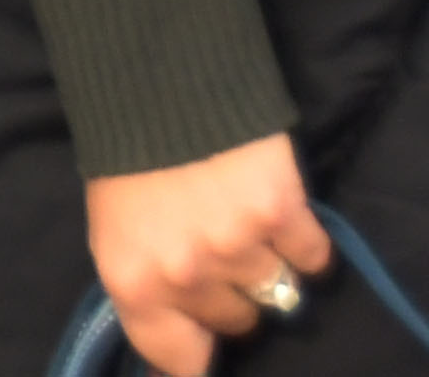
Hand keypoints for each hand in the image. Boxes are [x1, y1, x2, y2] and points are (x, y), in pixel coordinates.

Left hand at [86, 134, 327, 375]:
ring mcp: (237, 246)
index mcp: (134, 280)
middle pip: (237, 322)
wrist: (156, 79)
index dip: (197, 354)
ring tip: (239, 216)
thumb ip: (148, 286)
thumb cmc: (126, 156)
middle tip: (214, 244)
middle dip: (230, 292)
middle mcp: (186, 274)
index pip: (179, 360)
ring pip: (278, 293)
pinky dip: (302, 238)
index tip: (205, 343)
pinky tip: (273, 207)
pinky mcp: (282, 214)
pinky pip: (312, 258)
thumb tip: (179, 349)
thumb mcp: (115, 228)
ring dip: (267, 261)